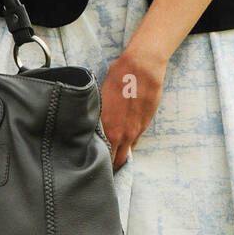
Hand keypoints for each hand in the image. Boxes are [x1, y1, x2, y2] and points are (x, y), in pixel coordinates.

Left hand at [99, 47, 166, 170]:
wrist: (142, 69)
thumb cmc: (119, 76)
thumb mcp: (101, 95)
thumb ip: (99, 114)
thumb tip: (94, 120)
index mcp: (103, 125)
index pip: (97, 153)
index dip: (94, 160)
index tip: (89, 161)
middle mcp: (117, 133)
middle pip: (112, 161)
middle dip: (107, 166)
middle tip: (101, 165)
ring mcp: (132, 132)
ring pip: (125, 156)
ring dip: (119, 158)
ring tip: (112, 158)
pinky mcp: (143, 127)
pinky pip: (134, 144)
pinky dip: (128, 147)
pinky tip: (124, 145)